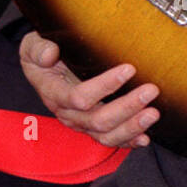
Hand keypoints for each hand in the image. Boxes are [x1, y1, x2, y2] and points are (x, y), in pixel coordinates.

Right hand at [18, 30, 159, 148]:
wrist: (43, 66)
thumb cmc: (42, 53)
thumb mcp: (32, 45)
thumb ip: (38, 48)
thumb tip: (49, 55)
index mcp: (54, 93)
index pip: (79, 97)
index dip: (105, 86)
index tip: (129, 69)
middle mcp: (68, 113)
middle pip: (98, 119)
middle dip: (127, 106)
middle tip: (151, 90)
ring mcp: (81, 123)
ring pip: (106, 135)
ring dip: (132, 126)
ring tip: (153, 114)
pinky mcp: (92, 127)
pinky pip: (110, 140)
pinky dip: (128, 141)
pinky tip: (145, 138)